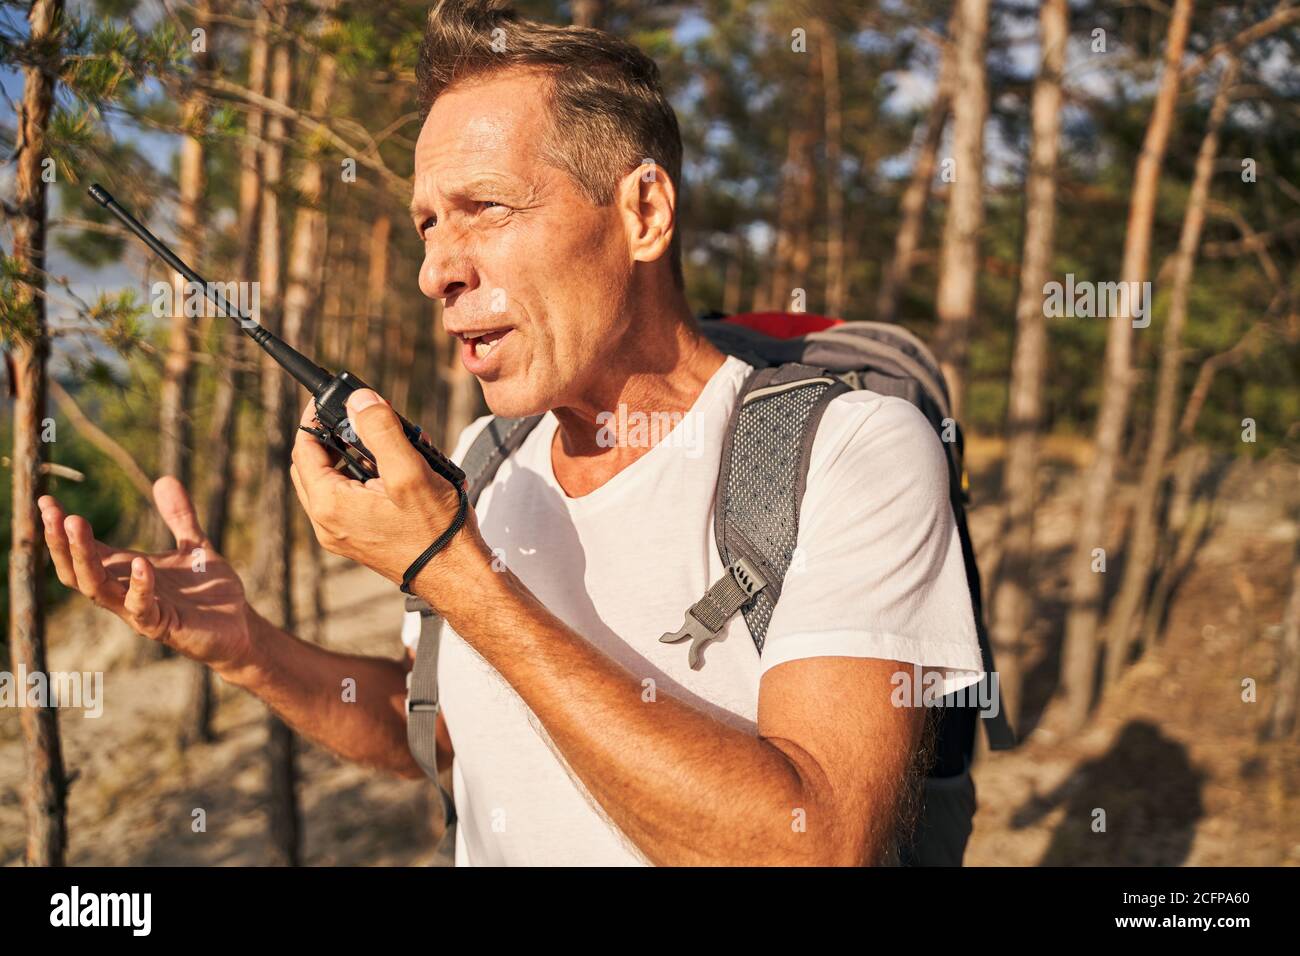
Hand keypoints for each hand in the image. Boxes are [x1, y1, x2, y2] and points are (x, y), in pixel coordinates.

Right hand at [39, 477, 252, 670]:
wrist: (239, 626)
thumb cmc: (209, 590)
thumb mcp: (194, 546)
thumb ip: (180, 516)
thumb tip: (165, 479)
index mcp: (125, 572)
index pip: (83, 550)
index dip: (61, 528)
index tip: (45, 500)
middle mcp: (124, 592)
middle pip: (77, 570)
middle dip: (61, 542)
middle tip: (53, 512)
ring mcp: (139, 611)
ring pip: (98, 588)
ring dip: (85, 558)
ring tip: (76, 526)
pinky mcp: (162, 627)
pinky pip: (141, 609)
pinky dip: (139, 586)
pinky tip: (141, 563)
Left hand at [289, 389, 483, 595]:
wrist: (455, 574)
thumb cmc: (435, 530)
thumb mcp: (409, 471)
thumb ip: (381, 430)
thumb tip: (359, 400)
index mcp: (329, 504)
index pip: (304, 448)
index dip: (315, 418)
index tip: (331, 398)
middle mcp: (328, 523)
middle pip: (316, 464)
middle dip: (338, 436)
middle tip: (365, 419)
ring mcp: (342, 534)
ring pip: (334, 481)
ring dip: (355, 456)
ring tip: (391, 445)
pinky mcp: (360, 539)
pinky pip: (350, 499)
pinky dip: (366, 478)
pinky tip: (399, 472)